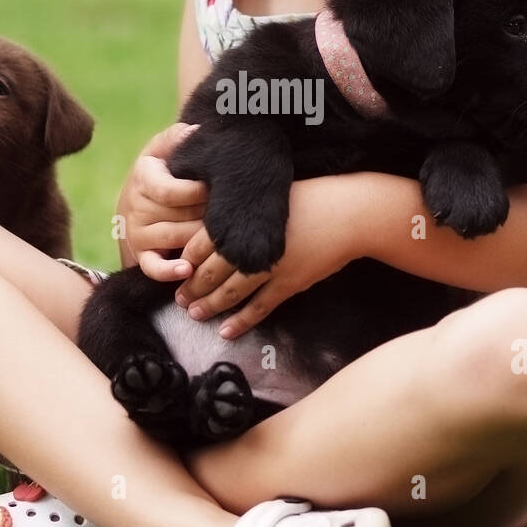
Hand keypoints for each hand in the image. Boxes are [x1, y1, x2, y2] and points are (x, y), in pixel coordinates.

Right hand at [121, 122, 208, 280]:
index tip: (215, 188)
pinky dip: (168, 271)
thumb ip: (177, 137)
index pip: (171, 191)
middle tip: (228, 214)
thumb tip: (195, 130)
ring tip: (222, 235)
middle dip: (206, 215)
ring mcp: (138, 233)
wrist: (136, 199)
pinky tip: (187, 270)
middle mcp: (137, 207)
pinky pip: (152, 267)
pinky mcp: (141, 254)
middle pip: (179, 217)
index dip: (197, 192)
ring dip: (199, 238)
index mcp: (144, 178)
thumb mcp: (163, 147)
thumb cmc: (160, 170)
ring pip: (174, 238)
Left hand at [173, 174, 368, 337]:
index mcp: (243, 219)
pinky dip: (241, 321)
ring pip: (230, 292)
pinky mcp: (289, 282)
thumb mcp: (271, 195)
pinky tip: (226, 331)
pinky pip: (259, 307)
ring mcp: (270, 265)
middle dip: (192, 287)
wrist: (350, 211)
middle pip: (210, 270)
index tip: (176, 269)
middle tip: (179, 298)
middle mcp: (252, 243)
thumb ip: (244, 209)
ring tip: (194, 314)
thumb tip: (220, 217)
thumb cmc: (312, 196)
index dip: (186, 260)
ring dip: (210, 305)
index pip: (202, 243)